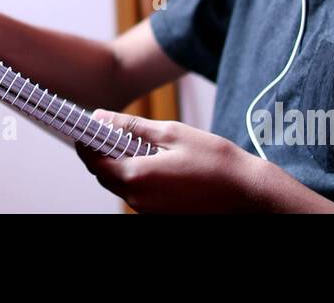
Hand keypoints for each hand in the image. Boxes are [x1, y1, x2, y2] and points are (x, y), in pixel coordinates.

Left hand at [75, 108, 271, 212]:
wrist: (248, 193)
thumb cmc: (215, 161)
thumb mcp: (172, 133)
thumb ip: (132, 126)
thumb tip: (102, 117)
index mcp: (137, 177)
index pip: (94, 161)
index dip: (85, 142)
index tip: (85, 127)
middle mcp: (138, 200)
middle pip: (104, 176)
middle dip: (101, 153)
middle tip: (109, 131)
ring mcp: (149, 212)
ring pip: (121, 186)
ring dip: (119, 165)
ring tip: (133, 143)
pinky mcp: (161, 216)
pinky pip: (138, 195)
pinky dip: (136, 177)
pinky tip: (152, 161)